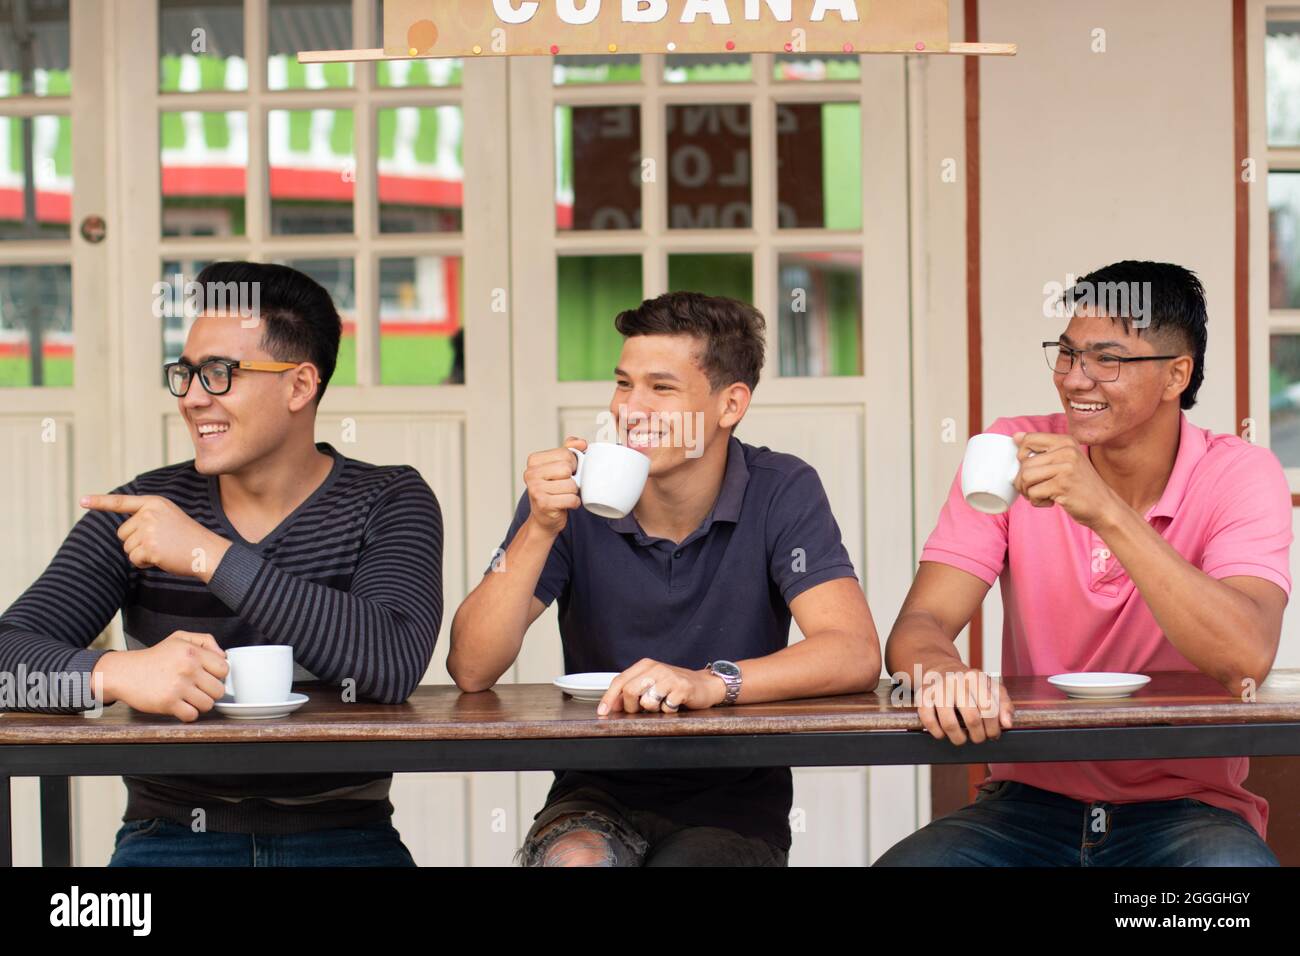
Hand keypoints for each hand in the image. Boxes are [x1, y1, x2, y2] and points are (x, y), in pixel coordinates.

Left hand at [82, 493, 230, 581]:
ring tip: (164, 549)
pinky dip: (145, 563)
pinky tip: (162, 558)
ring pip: (127, 547)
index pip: (121, 502)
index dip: (99, 502)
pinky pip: (134, 559)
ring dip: (141, 553)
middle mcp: (149, 513)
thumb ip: (146, 518)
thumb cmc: (188, 537)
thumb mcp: (168, 518)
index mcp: (154, 502)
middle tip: (161, 542)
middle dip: (136, 542)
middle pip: (123, 533)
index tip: (81, 500)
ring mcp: (149, 530)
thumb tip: (123, 532)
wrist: (207, 551)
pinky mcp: (149, 547)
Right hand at [92, 631, 228, 721]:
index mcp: (192, 652)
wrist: (123, 672)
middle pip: (219, 690)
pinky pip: (192, 715)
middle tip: (198, 689)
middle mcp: (187, 668)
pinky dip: (188, 714)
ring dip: (200, 704)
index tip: (208, 677)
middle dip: (210, 692)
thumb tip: (224, 655)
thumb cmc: (153, 657)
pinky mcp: (168, 702)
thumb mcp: (179, 638)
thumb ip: (205, 641)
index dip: (218, 675)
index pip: (224, 669)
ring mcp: (178, 686)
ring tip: (189, 698)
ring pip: (208, 704)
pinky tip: (181, 706)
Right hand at [522, 437, 587, 536]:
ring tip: (564, 495)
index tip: (565, 472)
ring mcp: (535, 489)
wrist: (544, 517)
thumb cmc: (553, 490)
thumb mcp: (559, 466)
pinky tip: (566, 504)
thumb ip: (570, 450)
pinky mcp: (543, 504)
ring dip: (573, 492)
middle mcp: (531, 473)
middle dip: (573, 478)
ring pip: (571, 485)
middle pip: (567, 468)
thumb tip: (581, 443)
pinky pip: (571, 499)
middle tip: (565, 485)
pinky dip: (574, 503)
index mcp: (534, 460)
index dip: (573, 464)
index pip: (565, 453)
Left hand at [597, 659, 726, 715]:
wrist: (705, 684)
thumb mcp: (651, 684)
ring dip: (653, 709)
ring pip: (647, 702)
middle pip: (629, 691)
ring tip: (663, 702)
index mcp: (645, 665)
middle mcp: (656, 668)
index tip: (602, 712)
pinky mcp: (682, 688)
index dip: (609, 697)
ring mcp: (670, 677)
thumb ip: (631, 692)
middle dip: (631, 707)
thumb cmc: (674, 686)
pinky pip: (665, 708)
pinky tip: (674, 704)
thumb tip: (612, 705)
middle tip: (641, 709)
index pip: (620, 680)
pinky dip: (668, 711)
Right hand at [913, 663, 1013, 744]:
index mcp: (976, 678)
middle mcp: (956, 681)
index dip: (993, 728)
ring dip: (958, 738)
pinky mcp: (922, 696)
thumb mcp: (991, 688)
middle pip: (972, 719)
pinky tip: (943, 733)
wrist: (941, 669)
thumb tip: (1007, 724)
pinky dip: (937, 733)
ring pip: (949, 724)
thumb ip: (1004, 705)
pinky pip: (928, 721)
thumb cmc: (969, 684)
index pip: (990, 710)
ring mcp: (938, 689)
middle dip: (978, 736)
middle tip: (978, 738)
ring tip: (961, 738)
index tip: (993, 734)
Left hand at [1012, 431, 1121, 529]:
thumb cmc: (1081, 485)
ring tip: (1041, 495)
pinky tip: (1050, 502)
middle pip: (1024, 463)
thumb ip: (1042, 449)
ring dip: (1027, 491)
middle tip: (1036, 489)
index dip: (1022, 456)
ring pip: (1025, 477)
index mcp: (1065, 441)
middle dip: (1022, 481)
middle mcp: (1066, 451)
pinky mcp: (1062, 485)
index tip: (1032, 468)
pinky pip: (1033, 493)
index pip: (1028, 439)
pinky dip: (1037, 501)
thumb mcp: (1066, 461)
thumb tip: (1015, 437)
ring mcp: (1065, 468)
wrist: (1104, 507)